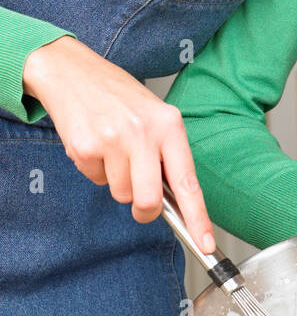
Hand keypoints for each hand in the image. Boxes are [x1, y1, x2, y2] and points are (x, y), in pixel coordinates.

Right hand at [22, 35, 215, 252]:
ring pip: (120, 193)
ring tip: (113, 150)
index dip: (198, 218)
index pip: (187, 182)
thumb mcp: (154, 116)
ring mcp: (113, 140)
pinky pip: (96, 179)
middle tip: (140, 201)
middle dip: (144, 210)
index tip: (205, 244)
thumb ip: (166, 154)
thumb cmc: (118, 96)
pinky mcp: (85, 147)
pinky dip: (96, 169)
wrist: (72, 71)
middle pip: (148, 200)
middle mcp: (143, 133)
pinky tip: (95, 144)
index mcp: (169, 125)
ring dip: (116, 181)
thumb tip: (175, 201)